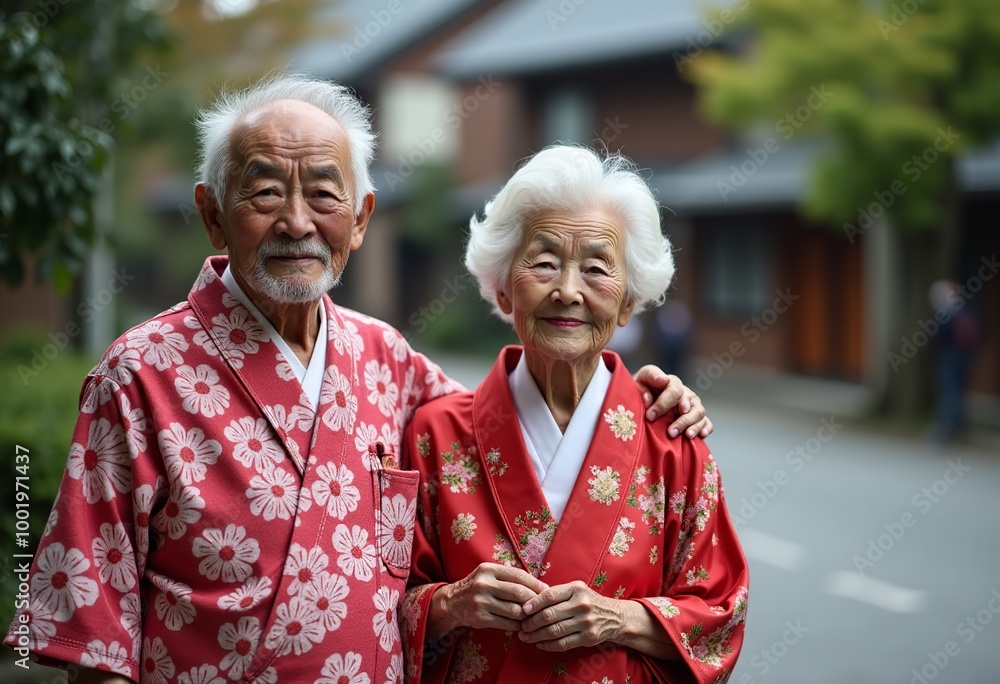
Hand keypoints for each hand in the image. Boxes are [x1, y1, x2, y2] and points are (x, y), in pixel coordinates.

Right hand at [430, 563, 548, 637]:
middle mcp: (484, 584)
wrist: (452, 602)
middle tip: (541, 606)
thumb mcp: (489, 574)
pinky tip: (519, 624)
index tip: (546, 590)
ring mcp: (481, 601)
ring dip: (526, 615)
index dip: (535, 584)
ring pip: (514, 610)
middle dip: (534, 600)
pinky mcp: (480, 618)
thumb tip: (539, 585)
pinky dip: (516, 625)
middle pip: (519, 593)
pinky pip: (506, 623)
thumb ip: (509, 576)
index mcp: (489, 569)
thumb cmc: (478, 586)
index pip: (519, 575)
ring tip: (531, 616)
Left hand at [517, 581, 623, 651]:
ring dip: (537, 635)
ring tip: (526, 637)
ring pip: (554, 631)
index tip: (523, 610)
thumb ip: (557, 593)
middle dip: (532, 622)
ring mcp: (586, 622)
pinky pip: (564, 643)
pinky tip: (540, 644)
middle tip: (522, 626)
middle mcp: (581, 604)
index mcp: (576, 589)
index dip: (534, 603)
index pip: (549, 595)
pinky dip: (549, 645)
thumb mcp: (576, 590)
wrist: (615, 616)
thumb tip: (530, 602)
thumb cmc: (589, 601)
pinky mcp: (588, 637)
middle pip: (549, 615)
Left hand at [633, 366, 712, 437]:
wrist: (641, 401)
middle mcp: (685, 393)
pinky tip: (701, 435)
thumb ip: (650, 378)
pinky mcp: (696, 418)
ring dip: (694, 425)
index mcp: (672, 383)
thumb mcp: (640, 380)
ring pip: (699, 413)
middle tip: (671, 432)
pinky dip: (706, 428)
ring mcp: (693, 405)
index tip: (650, 416)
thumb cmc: (641, 391)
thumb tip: (663, 381)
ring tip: (687, 436)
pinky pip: (707, 422)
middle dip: (682, 419)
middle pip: (691, 404)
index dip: (663, 404)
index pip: (673, 391)